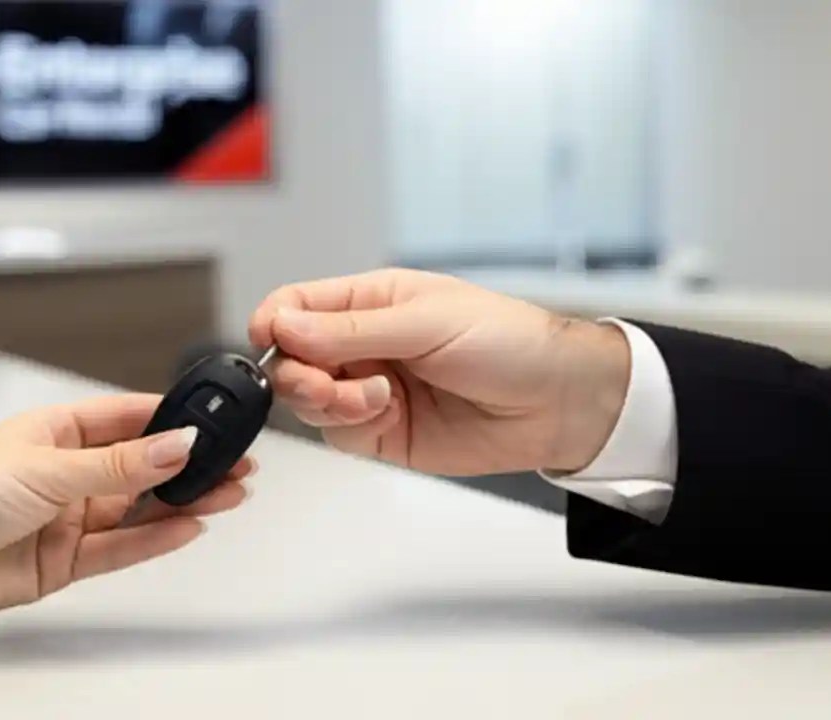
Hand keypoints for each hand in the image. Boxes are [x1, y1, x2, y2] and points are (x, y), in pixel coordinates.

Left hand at [0, 394, 254, 622]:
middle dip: (189, 466)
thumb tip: (178, 444)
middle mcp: (67, 473)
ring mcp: (68, 518)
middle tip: (238, 465)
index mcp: (57, 431)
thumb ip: (120, 465)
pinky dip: (156, 539)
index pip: (128, 418)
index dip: (173, 421)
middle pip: (142, 467)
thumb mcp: (47, 468)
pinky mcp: (65, 562)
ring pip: (139, 508)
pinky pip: (121, 548)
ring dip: (183, 502)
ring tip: (229, 495)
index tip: (216, 422)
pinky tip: (189, 527)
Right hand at [250, 269, 629, 475]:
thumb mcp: (427, 321)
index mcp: (370, 301)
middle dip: (299, 373)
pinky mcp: (383, 433)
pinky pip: (338, 433)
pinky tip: (387, 414)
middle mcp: (363, 344)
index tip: (272, 341)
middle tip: (327, 383)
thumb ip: (350, 329)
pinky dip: (352, 426)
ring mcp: (370, 390)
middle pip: (292, 359)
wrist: (558, 403)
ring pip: (309, 400)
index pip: (296, 306)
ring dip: (329, 401)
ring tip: (375, 399)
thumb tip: (283, 326)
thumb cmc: (509, 341)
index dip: (274, 323)